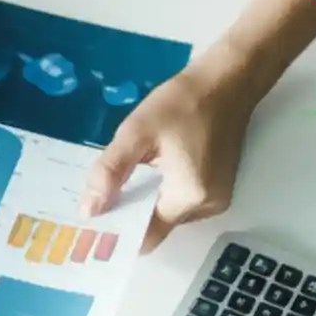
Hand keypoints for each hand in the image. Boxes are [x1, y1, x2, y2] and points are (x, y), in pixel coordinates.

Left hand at [81, 42, 259, 252]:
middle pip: (158, 226)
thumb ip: (110, 173)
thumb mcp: (136, 133)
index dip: (119, 232)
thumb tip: (88, 211)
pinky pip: (182, 201)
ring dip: (146, 201)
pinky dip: (162, 192)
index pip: (147, 236)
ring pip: (169, 214)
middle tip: (98, 198)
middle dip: (130, 213)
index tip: (93, 224)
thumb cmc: (182, 102)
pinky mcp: (218, 187)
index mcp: (188, 196)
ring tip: (121, 181)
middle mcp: (207, 206)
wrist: (227, 80)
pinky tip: (148, 172)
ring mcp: (216, 198)